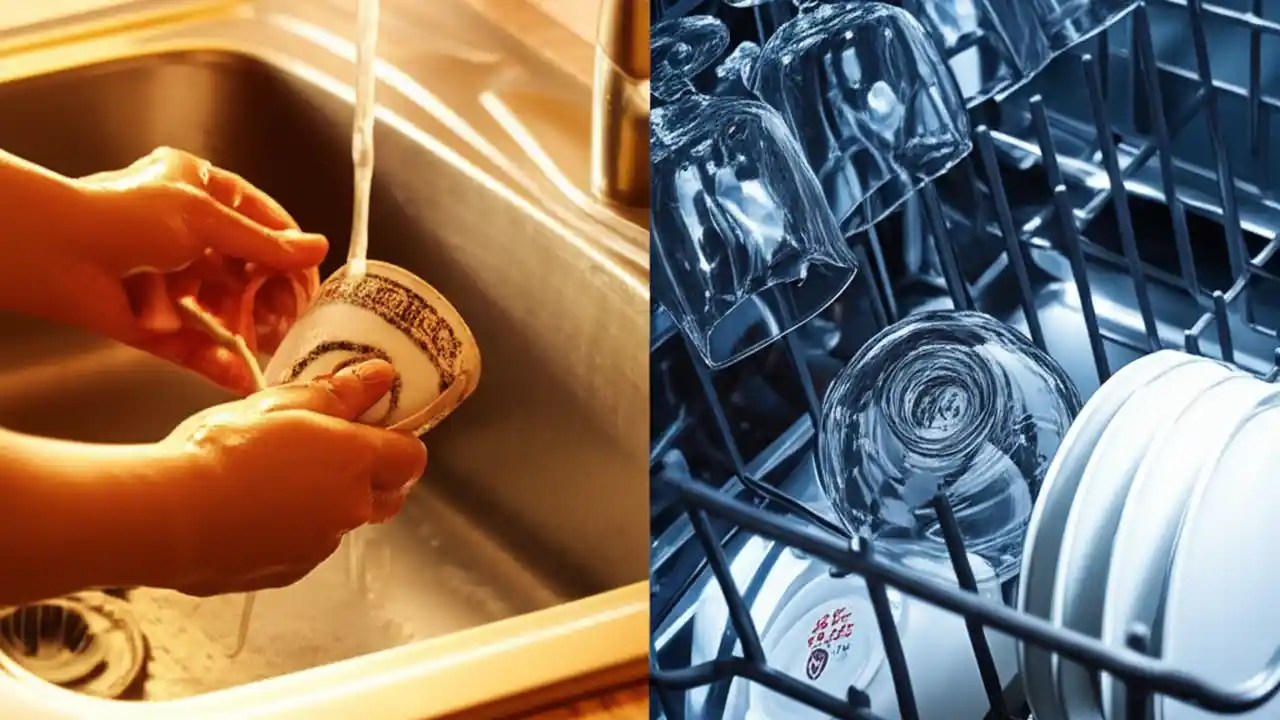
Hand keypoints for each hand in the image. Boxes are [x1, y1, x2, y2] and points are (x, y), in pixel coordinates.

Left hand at [21, 147, 327, 393]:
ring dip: (246, 329)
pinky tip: (243, 374)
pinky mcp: (151, 320)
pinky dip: (217, 362)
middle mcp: (185, 234)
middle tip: (293, 319)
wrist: (51, 250)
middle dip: (270, 296)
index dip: (290, 252)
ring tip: (267, 344)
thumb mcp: (206, 218)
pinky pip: (193, 346)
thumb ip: (265, 243)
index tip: (312, 280)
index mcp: (198, 190)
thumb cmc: (119, 214)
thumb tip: (316, 249)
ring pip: (222, 310)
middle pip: (246, 270)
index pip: (262, 222)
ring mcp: (168, 279)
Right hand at [157, 359, 425, 595]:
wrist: (167, 516)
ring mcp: (320, 546)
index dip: (399, 440)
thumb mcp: (280, 403)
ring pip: (343, 521)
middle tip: (330, 452)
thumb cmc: (219, 450)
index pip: (412, 456)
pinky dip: (293, 530)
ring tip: (274, 479)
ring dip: (326, 503)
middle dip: (373, 476)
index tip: (374, 427)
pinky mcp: (289, 573)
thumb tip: (381, 377)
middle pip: (389, 495)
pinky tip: (252, 512)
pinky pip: (306, 547)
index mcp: (355, 461)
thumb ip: (339, 393)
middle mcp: (349, 509)